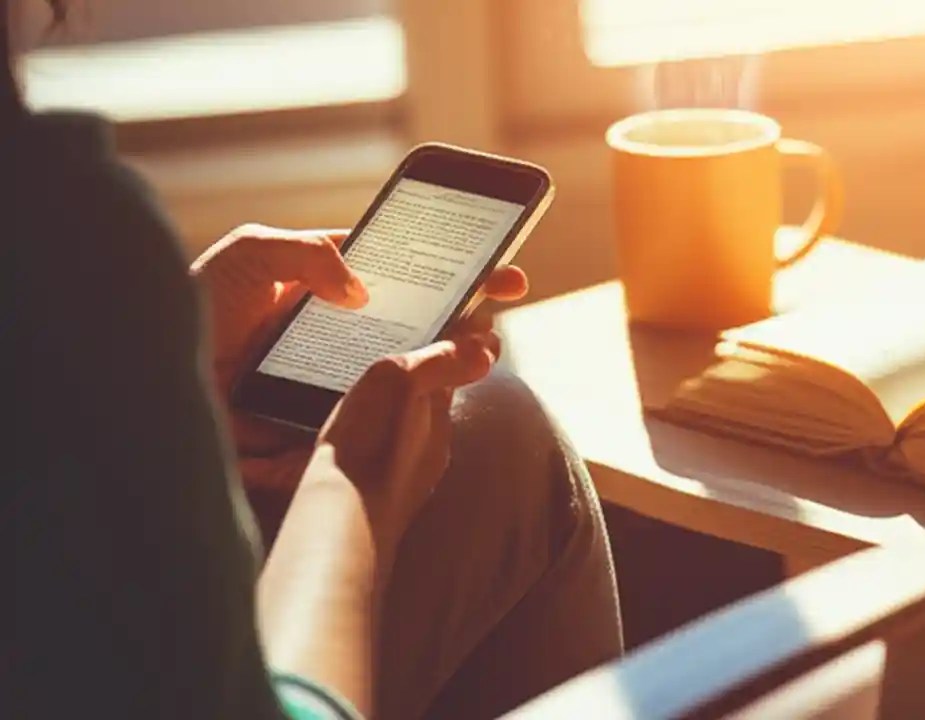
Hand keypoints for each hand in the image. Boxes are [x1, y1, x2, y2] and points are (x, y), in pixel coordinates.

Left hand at [189, 224, 527, 522]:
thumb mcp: (250, 253)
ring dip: (431, 389)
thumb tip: (363, 289)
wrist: (141, 379)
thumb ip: (309, 253)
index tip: (503, 276)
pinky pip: (354, 439)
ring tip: (461, 378)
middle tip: (492, 336)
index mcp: (327, 291)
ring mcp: (324, 388)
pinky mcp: (307, 433)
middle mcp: (335, 341)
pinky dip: (382, 436)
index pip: (406, 281)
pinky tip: (413, 420)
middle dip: (459, 337)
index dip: (456, 276)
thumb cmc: (190, 305)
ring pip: (394, 392)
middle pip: (412, 339)